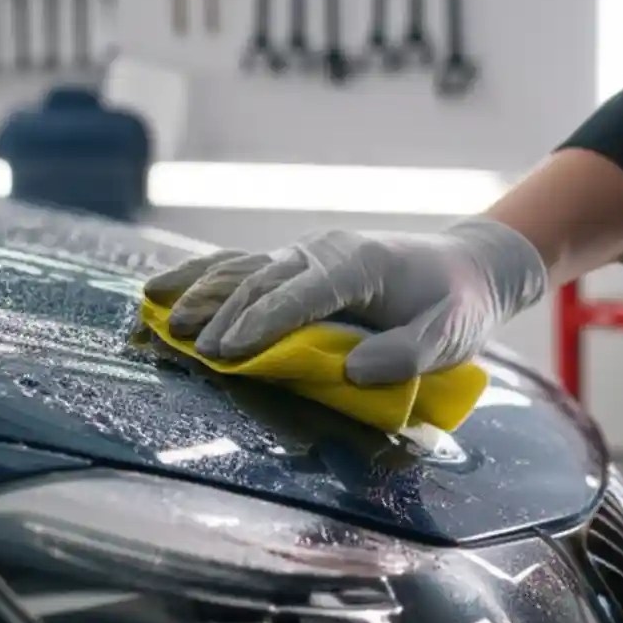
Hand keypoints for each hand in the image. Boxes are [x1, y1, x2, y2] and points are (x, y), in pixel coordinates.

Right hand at [143, 219, 547, 384]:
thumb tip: (353, 370)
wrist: (466, 264)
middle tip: (186, 347)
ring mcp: (305, 254)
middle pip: (261, 281)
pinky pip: (242, 269)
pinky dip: (202, 278)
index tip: (228, 351)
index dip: (262, 323)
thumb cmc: (457, 303)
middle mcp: (322, 252)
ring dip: (199, 291)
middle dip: (221, 313)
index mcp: (357, 265)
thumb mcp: (451, 334)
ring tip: (156, 315)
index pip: (300, 294)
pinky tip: (163, 290)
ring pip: (241, 268)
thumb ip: (408, 354)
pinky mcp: (296, 265)